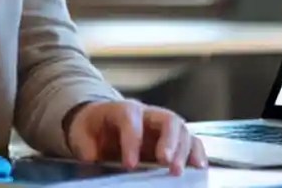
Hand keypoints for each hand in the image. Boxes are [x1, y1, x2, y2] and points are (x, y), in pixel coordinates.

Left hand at [65, 100, 206, 174]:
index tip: (130, 165)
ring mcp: (162, 126)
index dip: (132, 140)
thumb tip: (92, 157)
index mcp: (123, 110)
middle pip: (167, 119)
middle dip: (169, 141)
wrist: (100, 123)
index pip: (131, 119)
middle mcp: (148, 114)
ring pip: (182, 130)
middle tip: (166, 163)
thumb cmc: (92, 128)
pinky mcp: (172, 140)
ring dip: (184, 150)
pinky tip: (199, 168)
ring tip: (179, 171)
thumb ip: (85, 145)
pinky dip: (197, 153)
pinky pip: (190, 142)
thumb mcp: (81, 134)